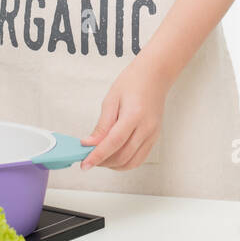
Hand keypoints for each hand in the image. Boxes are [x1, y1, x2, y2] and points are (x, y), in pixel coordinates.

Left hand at [80, 53, 170, 170]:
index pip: (113, 143)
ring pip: (132, 162)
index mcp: (134, 115)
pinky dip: (125, 162)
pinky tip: (114, 156)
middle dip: (103, 162)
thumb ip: (101, 125)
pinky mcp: (154, 138)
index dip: (98, 156)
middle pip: (123, 156)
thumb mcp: (111, 99)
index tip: (85, 164)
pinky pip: (139, 158)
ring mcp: (152, 135)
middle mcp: (146, 128)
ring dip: (113, 165)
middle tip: (89, 158)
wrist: (154, 75)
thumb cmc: (133, 82)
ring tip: (100, 158)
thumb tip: (90, 143)